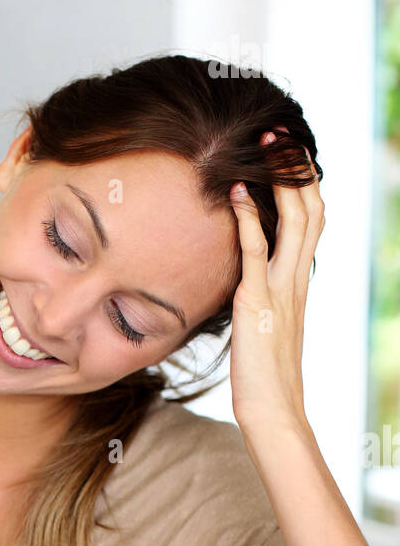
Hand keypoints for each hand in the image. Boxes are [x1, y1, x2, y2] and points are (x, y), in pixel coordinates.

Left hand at [228, 128, 324, 432]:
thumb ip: (266, 302)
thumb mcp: (268, 329)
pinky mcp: (256, 303)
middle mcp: (296, 280)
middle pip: (311, 209)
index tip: (290, 154)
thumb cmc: (265, 379)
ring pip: (293, 219)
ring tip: (267, 142)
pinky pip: (254, 250)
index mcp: (300, 284)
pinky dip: (245, 216)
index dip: (305, 184)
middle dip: (298, 167)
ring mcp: (280, 289)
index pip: (313, 221)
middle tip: (281, 133)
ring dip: (280, 177)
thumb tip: (251, 287)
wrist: (273, 412)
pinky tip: (233, 190)